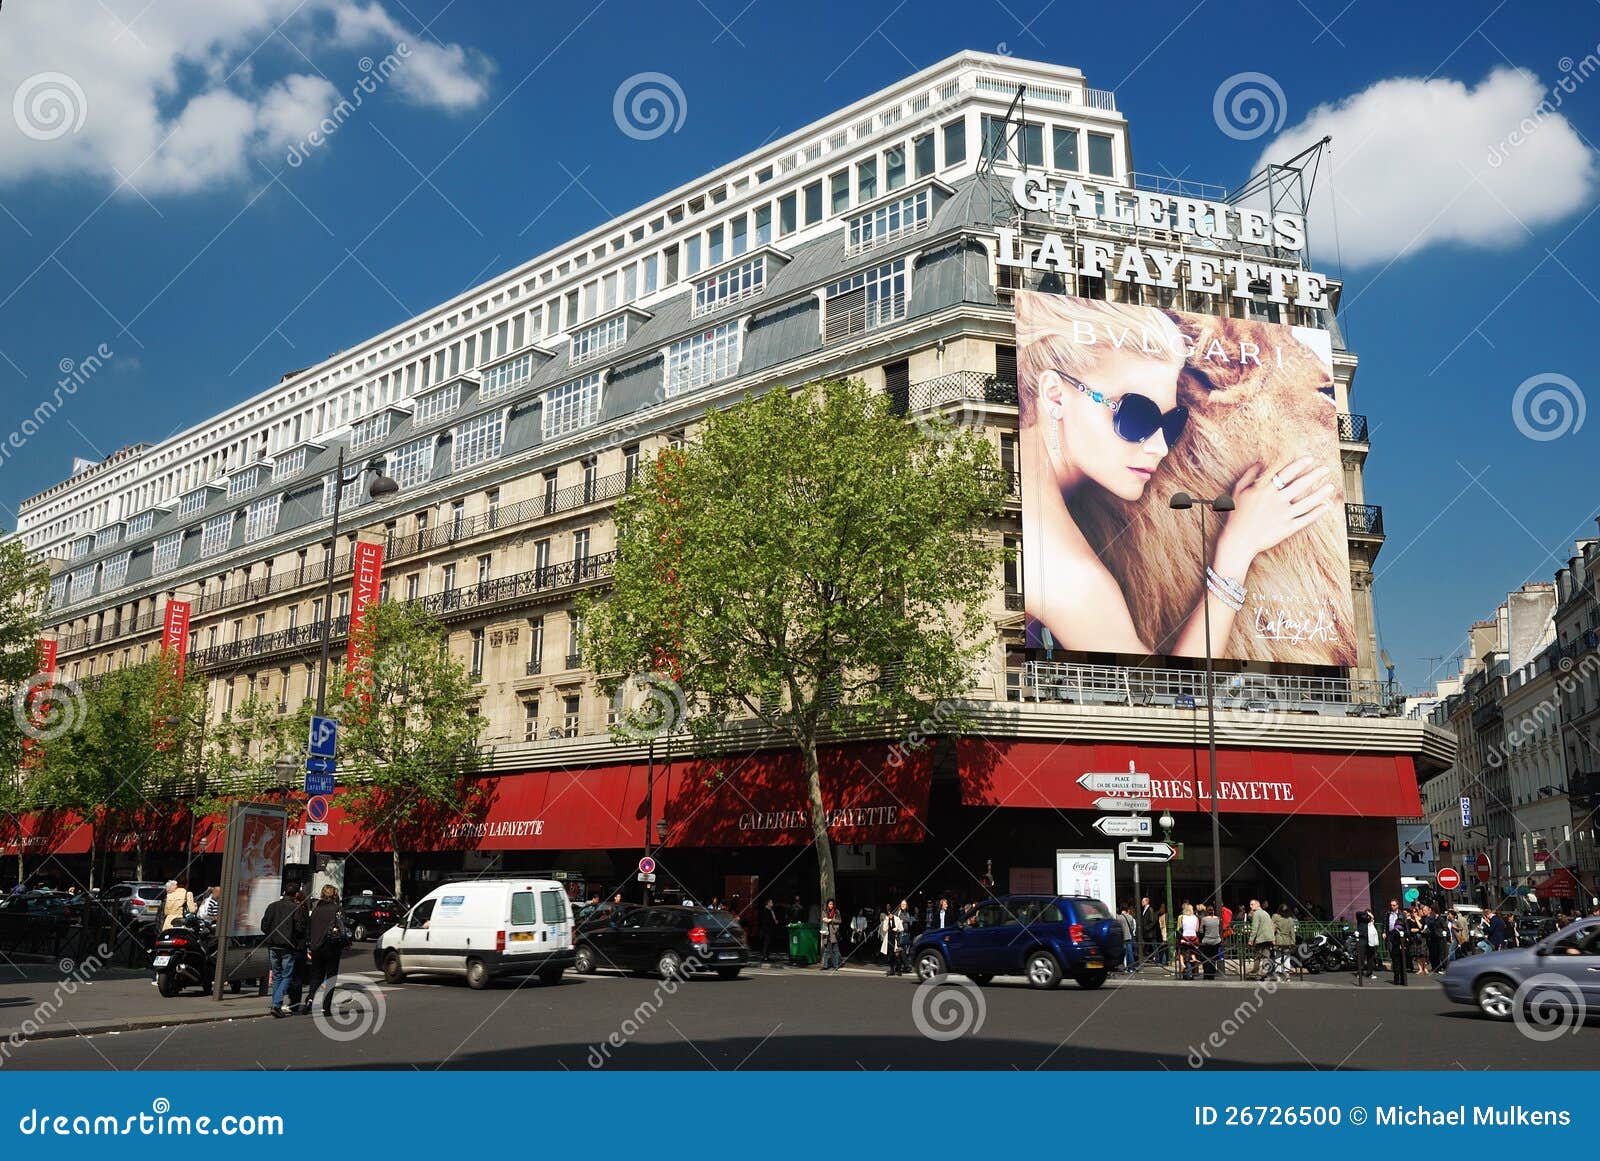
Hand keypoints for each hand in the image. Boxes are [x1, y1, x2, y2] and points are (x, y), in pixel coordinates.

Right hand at [1214, 457, 1337, 573]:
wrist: (1237, 541)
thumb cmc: (1235, 515)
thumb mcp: (1237, 491)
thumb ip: (1249, 475)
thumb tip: (1260, 462)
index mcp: (1265, 490)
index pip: (1285, 473)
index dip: (1299, 465)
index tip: (1309, 459)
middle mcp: (1276, 500)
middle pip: (1300, 485)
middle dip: (1314, 475)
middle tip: (1325, 469)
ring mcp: (1283, 515)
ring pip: (1307, 502)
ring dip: (1320, 493)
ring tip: (1330, 486)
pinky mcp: (1287, 528)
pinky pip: (1306, 519)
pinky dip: (1317, 513)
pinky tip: (1325, 506)